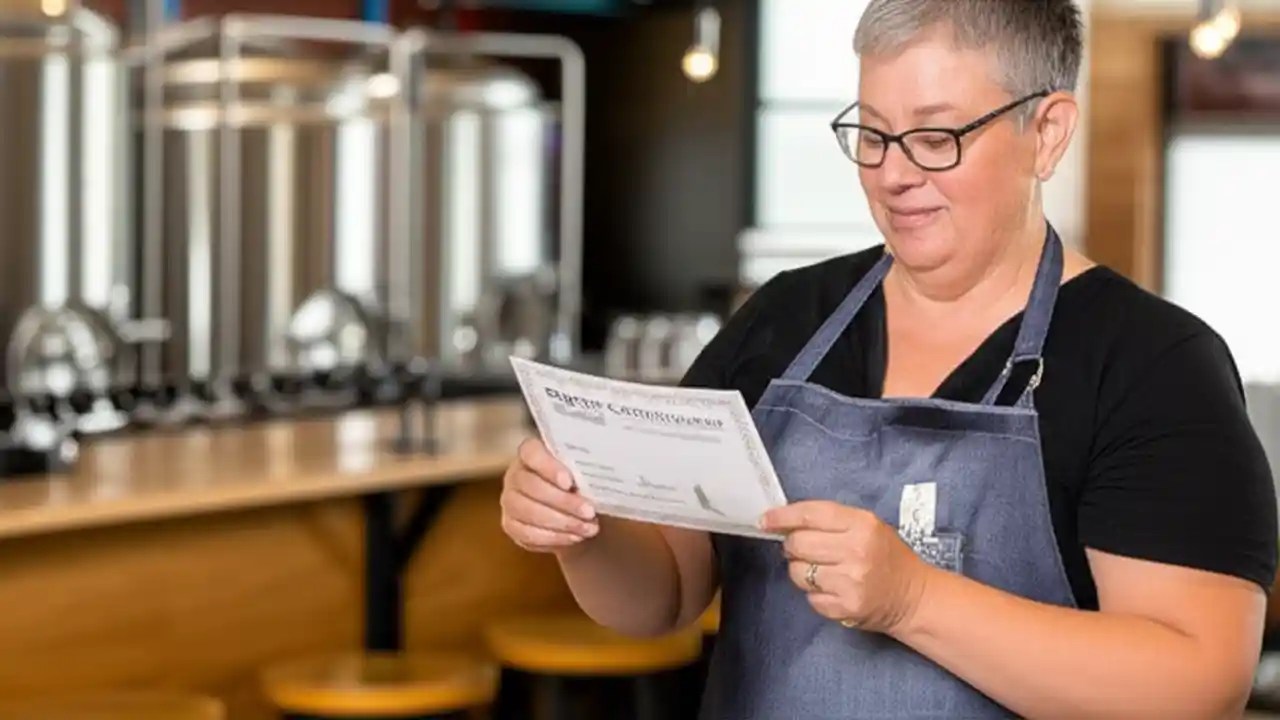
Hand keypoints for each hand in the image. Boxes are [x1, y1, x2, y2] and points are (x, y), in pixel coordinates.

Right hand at [500, 439, 599, 553]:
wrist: (576, 514)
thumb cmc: (582, 487)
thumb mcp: (586, 475)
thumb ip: (585, 474)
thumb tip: (594, 483)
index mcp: (532, 453)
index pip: (531, 452)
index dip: (548, 467)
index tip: (569, 482)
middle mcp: (515, 474)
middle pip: (531, 486)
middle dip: (563, 501)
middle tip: (589, 511)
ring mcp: (510, 501)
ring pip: (527, 512)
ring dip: (561, 522)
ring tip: (587, 528)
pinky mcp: (511, 525)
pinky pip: (527, 534)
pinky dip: (554, 537)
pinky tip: (574, 537)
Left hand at [760, 500, 932, 635]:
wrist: (914, 596)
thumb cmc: (886, 557)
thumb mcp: (867, 527)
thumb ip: (830, 521)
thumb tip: (784, 522)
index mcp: (861, 524)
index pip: (810, 514)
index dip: (782, 516)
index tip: (765, 520)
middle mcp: (856, 551)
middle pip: (798, 543)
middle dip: (792, 546)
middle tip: (803, 549)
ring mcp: (851, 581)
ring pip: (798, 572)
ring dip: (802, 571)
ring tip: (822, 571)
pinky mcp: (846, 607)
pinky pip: (810, 598)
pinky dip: (816, 594)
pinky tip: (833, 589)